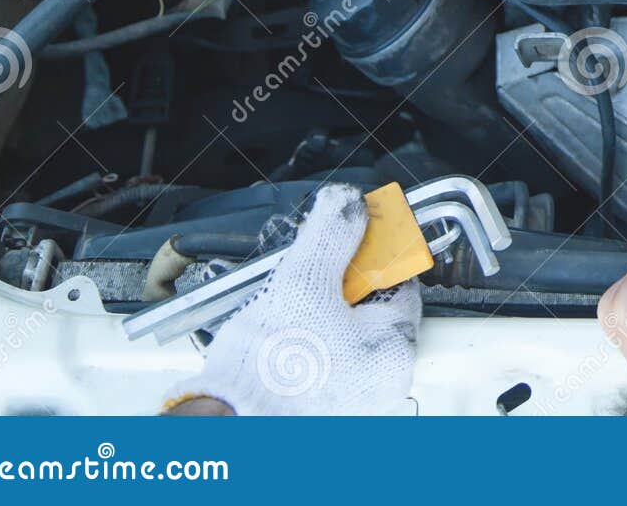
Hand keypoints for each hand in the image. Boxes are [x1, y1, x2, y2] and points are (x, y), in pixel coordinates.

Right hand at [162, 185, 420, 415]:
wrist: (225, 423)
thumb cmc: (268, 369)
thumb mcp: (304, 279)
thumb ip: (332, 234)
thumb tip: (349, 203)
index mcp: (394, 350)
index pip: (400, 282)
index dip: (372, 255)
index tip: (351, 240)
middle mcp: (381, 381)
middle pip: (370, 309)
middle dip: (338, 286)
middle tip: (307, 279)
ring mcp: (352, 399)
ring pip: (342, 335)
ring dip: (316, 315)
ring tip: (283, 313)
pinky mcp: (320, 410)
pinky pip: (321, 361)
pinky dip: (303, 344)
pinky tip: (276, 341)